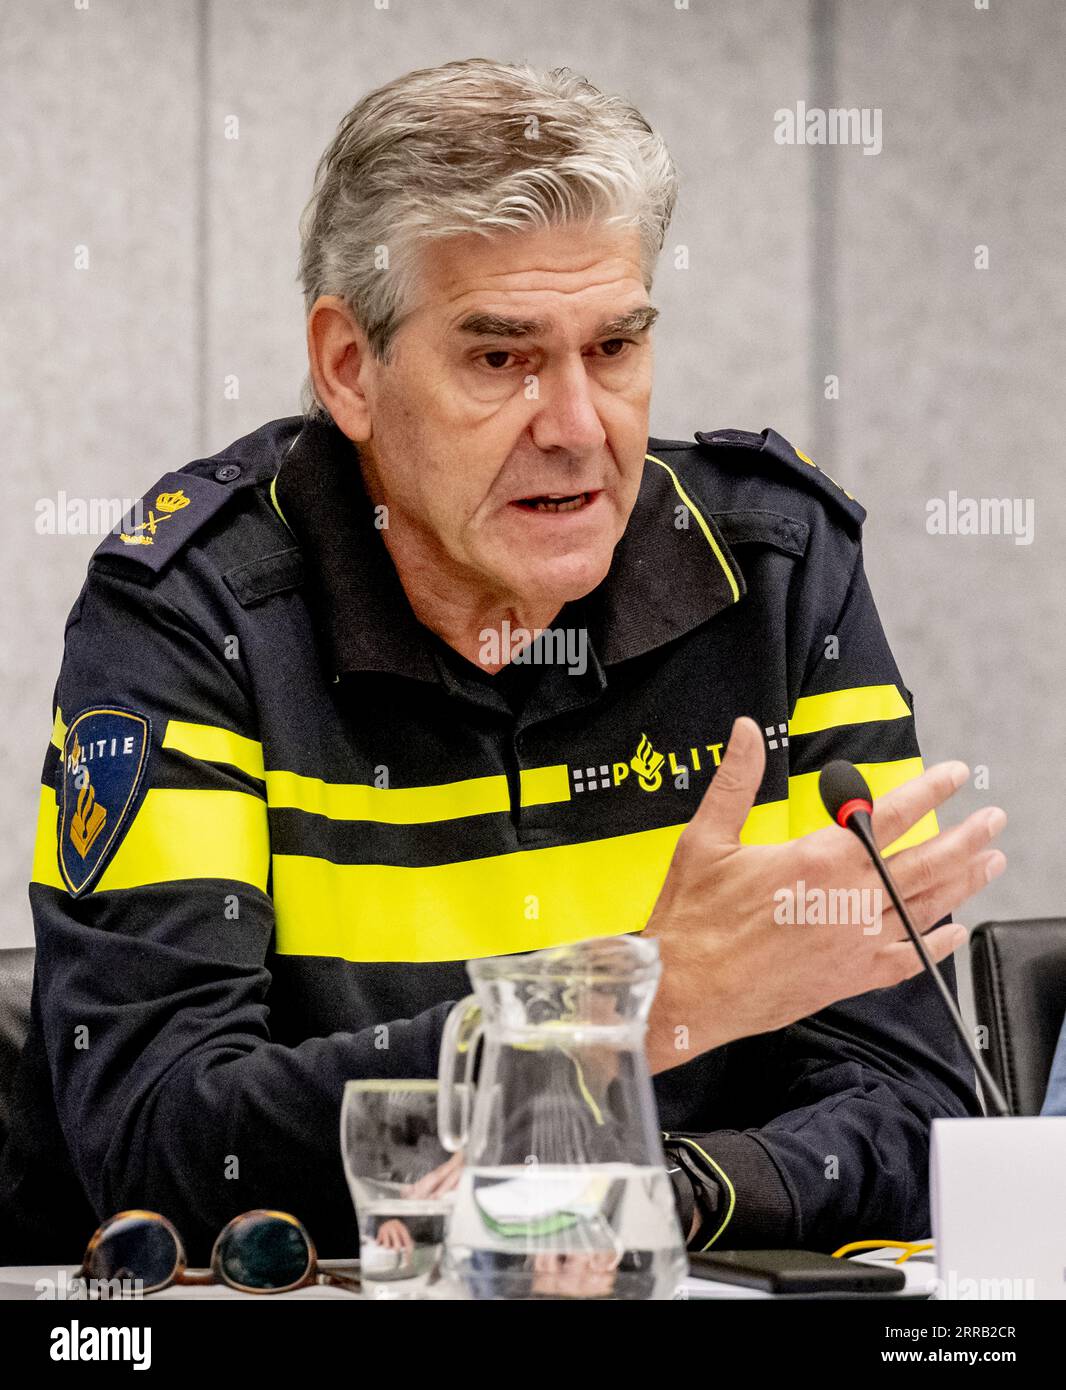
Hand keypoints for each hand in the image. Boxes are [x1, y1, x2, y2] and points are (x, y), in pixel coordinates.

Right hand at [642, 716, 1005, 1071]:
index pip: (889, 816)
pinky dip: (935, 945)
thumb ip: (735, 781)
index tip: (955, 777)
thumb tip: (744, 731)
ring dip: (963, 882)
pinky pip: (907, 960)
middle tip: (992, 821)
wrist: (684, 992)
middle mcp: (847, 901)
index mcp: (817, 860)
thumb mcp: (706, 839)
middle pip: (924, 862)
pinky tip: (953, 932)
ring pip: (925, 908)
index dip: (928, 792)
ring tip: (990, 863)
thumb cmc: (692, 920)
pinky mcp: (848, 978)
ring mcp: (853, 943)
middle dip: (965, 837)